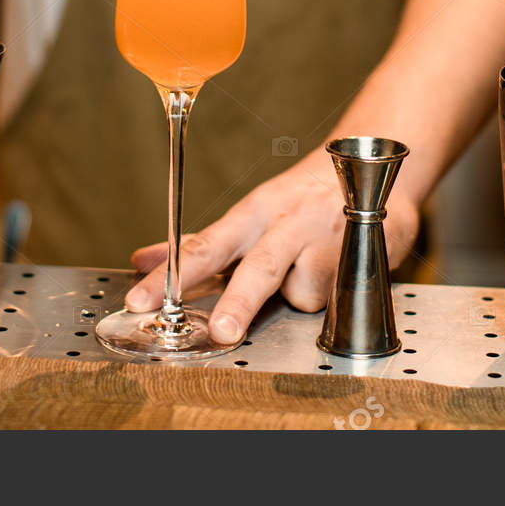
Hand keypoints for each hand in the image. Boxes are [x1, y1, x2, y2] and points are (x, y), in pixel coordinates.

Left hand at [123, 158, 420, 344]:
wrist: (366, 174)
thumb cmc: (298, 204)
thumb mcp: (246, 219)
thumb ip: (199, 246)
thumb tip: (142, 261)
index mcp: (250, 213)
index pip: (203, 247)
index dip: (171, 275)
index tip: (139, 300)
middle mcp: (283, 223)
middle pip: (256, 266)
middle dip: (236, 301)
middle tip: (218, 331)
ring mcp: (320, 239)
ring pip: (299, 287)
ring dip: (294, 296)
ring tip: (292, 291)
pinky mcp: (354, 255)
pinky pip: (331, 295)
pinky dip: (323, 294)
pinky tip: (329, 272)